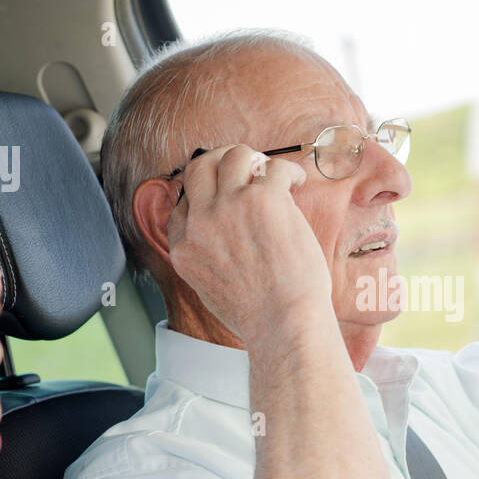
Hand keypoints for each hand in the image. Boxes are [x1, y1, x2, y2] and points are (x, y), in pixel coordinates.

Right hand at [165, 145, 332, 342]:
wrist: (283, 323)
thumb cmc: (259, 316)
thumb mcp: (212, 291)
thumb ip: (208, 260)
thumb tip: (224, 240)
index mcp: (185, 248)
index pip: (182, 203)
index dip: (204, 193)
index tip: (225, 194)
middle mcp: (201, 223)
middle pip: (200, 167)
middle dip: (221, 160)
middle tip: (245, 166)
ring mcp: (230, 207)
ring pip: (234, 156)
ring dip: (255, 159)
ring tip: (274, 174)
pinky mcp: (264, 199)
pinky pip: (274, 167)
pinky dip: (288, 171)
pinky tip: (297, 181)